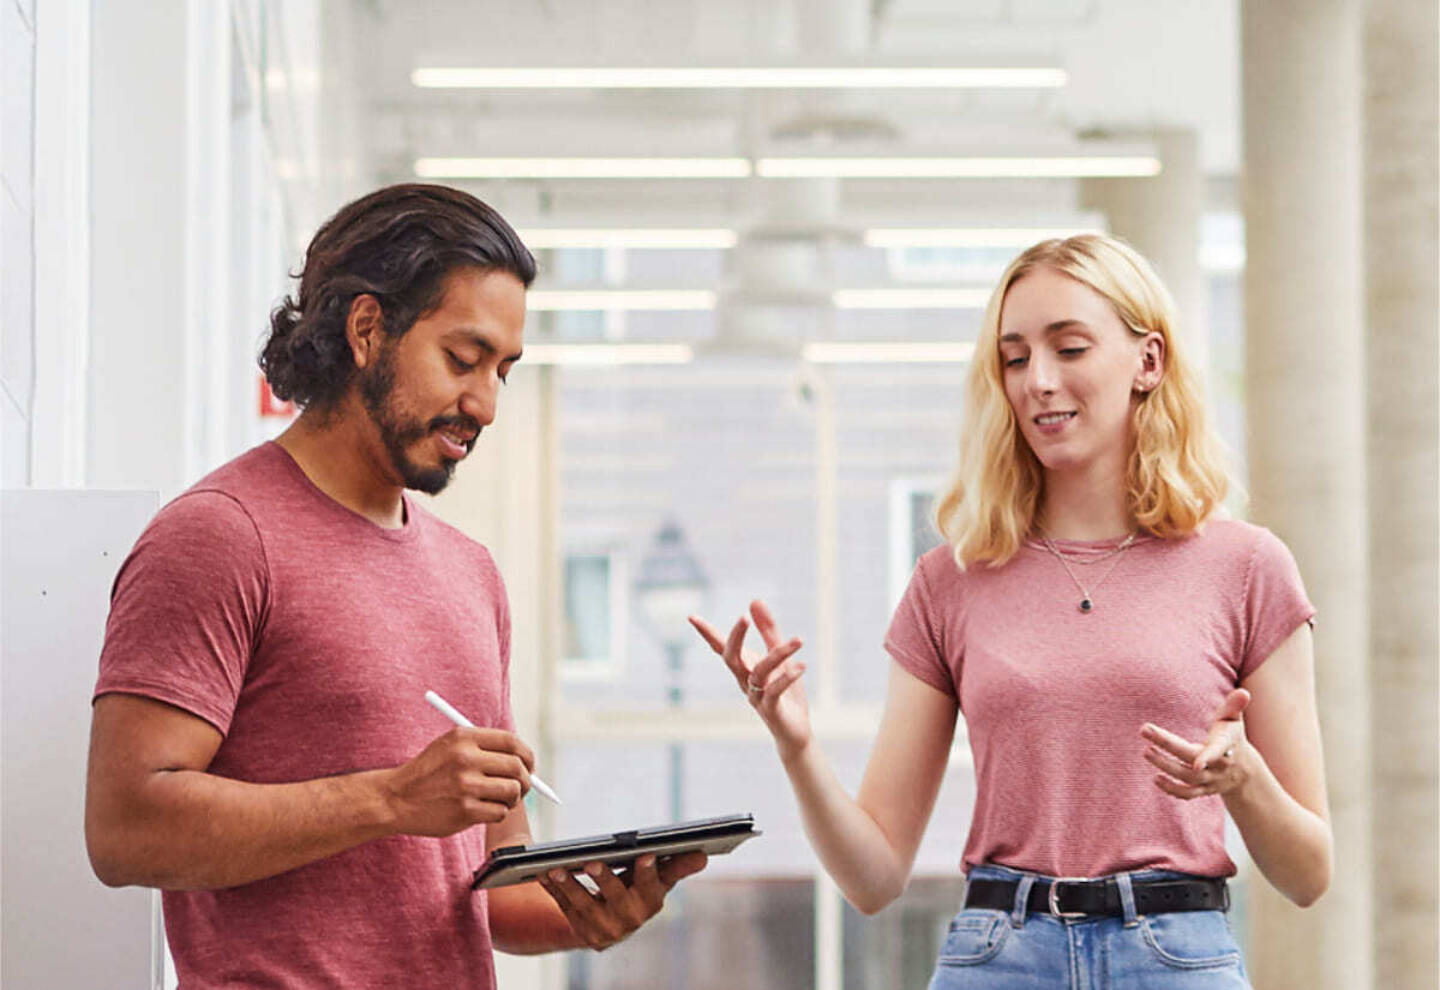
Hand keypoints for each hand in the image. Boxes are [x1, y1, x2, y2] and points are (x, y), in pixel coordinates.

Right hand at [382, 727, 533, 835]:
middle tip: (521, 788)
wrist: (395, 799)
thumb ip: (484, 748)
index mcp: (464, 737)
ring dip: (511, 799)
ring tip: (498, 800)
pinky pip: (500, 812)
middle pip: (517, 767)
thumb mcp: (450, 747)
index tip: (529, 766)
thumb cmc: (428, 773)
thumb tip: (524, 761)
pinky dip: (497, 813)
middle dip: (525, 780)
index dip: (527, 755)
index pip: (512, 742)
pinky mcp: (465, 810)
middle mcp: (466, 758)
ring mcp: (465, 785)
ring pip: (512, 791)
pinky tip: (481, 810)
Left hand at [537, 852, 707, 950]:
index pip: (652, 885)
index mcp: (652, 901)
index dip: (649, 872)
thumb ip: (676, 865)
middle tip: (592, 861)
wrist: (611, 923)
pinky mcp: (582, 931)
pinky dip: (554, 890)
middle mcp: (630, 918)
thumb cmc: (639, 889)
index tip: (645, 855)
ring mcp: (604, 927)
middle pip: (615, 896)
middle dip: (603, 879)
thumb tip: (703, 854)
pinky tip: (543, 873)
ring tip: (556, 868)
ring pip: (585, 904)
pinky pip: (565, 908)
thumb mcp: (658, 878)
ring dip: (569, 885)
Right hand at [689, 600, 810, 759]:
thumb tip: (754, 600)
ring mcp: (756, 696)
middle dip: (736, 637)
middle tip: (743, 618)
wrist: (794, 731)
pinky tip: (801, 666)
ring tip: (799, 640)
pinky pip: (774, 691)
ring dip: (778, 654)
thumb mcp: (779, 657)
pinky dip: (787, 677)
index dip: (707, 633)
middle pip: (731, 658)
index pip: (721, 648)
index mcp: (744, 668)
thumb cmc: (785, 693)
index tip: (691, 617)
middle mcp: (745, 681)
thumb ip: (768, 630)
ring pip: (759, 671)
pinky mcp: (771, 710)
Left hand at [1141, 689, 1252, 800]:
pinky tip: (1156, 778)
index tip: (1197, 762)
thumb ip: (1234, 706)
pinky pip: (1188, 794)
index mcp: (1226, 746)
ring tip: (1146, 751)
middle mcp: (1218, 766)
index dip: (1208, 757)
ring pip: (1188, 778)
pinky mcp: (1203, 790)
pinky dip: (1172, 789)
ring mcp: (1211, 780)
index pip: (1217, 751)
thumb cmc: (1232, 737)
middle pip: (1192, 760)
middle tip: (1144, 730)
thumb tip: (1243, 692)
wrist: (1243, 770)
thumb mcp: (1234, 720)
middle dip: (1168, 746)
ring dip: (1165, 766)